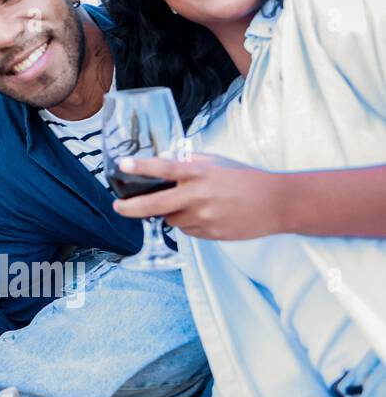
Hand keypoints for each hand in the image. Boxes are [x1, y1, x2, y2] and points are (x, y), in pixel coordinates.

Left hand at [111, 154, 286, 240]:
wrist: (278, 204)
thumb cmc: (246, 179)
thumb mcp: (218, 163)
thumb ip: (191, 163)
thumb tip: (167, 161)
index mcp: (199, 174)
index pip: (163, 169)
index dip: (140, 167)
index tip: (121, 165)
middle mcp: (197, 196)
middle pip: (154, 205)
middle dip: (131, 208)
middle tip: (118, 207)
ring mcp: (203, 218)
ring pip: (171, 220)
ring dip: (171, 213)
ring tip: (192, 205)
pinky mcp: (210, 234)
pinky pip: (187, 230)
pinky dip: (189, 223)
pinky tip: (207, 215)